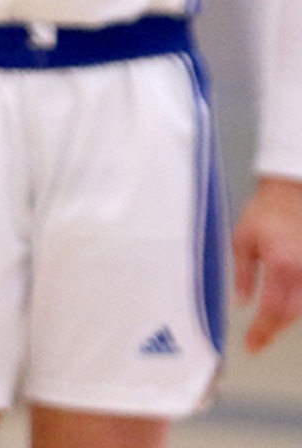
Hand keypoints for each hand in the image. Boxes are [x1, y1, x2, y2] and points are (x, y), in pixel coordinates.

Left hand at [233, 175, 301, 352]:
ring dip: (289, 318)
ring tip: (271, 324)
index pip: (271, 310)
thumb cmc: (265, 211)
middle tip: (259, 337)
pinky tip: (290, 305)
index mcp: (281, 266)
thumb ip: (242, 274)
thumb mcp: (242, 240)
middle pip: (293, 315)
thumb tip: (241, 302)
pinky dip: (301, 303)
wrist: (292, 191)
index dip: (262, 332)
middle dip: (275, 329)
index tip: (252, 345)